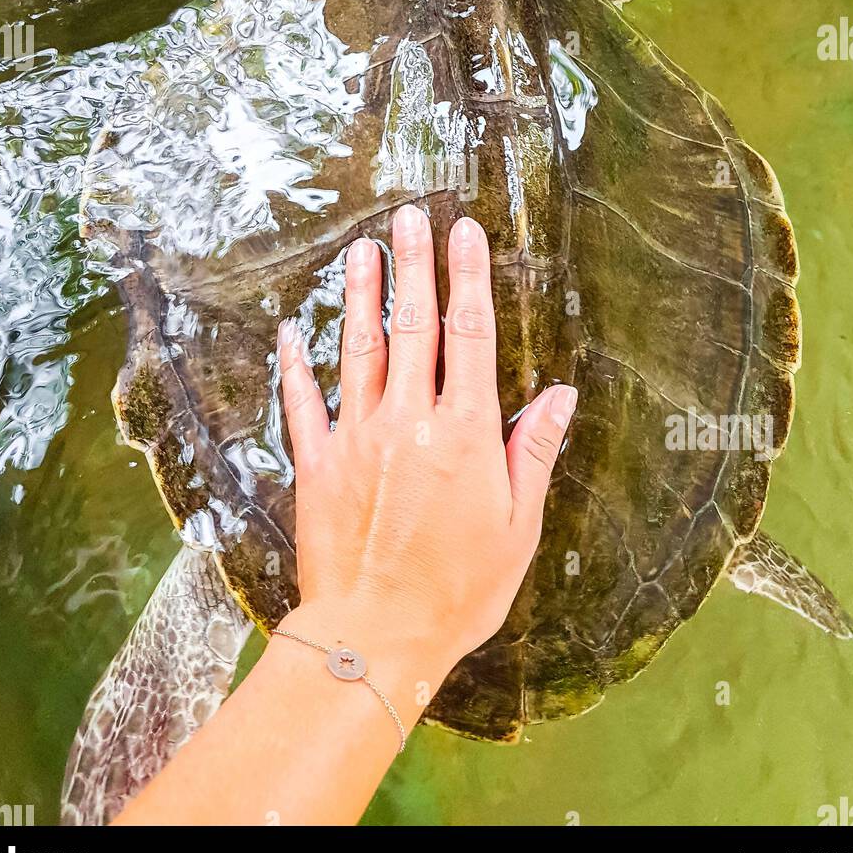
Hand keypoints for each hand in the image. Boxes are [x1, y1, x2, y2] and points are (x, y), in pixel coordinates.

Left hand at [277, 204, 577, 709]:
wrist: (375, 636)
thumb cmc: (458, 591)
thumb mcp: (518, 527)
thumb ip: (534, 453)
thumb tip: (560, 396)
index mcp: (466, 434)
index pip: (471, 336)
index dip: (470, 278)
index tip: (467, 233)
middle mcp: (410, 421)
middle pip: (413, 325)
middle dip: (414, 265)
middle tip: (411, 215)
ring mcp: (358, 439)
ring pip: (359, 349)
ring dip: (362, 294)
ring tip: (362, 248)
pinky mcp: (318, 465)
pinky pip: (303, 404)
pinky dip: (296, 366)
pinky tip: (292, 331)